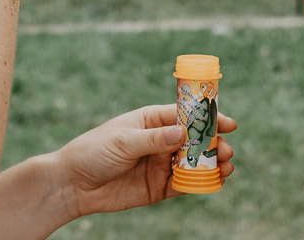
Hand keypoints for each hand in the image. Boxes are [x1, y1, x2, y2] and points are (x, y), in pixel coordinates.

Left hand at [57, 104, 237, 218]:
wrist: (74, 184)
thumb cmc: (94, 151)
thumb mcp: (123, 141)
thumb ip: (154, 139)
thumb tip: (183, 133)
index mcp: (150, 121)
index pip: (184, 116)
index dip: (207, 118)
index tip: (228, 122)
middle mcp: (159, 141)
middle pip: (194, 140)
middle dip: (213, 144)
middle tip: (226, 149)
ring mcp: (160, 164)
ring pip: (193, 163)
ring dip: (211, 164)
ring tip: (226, 166)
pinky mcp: (158, 188)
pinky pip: (184, 185)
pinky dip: (200, 184)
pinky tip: (213, 182)